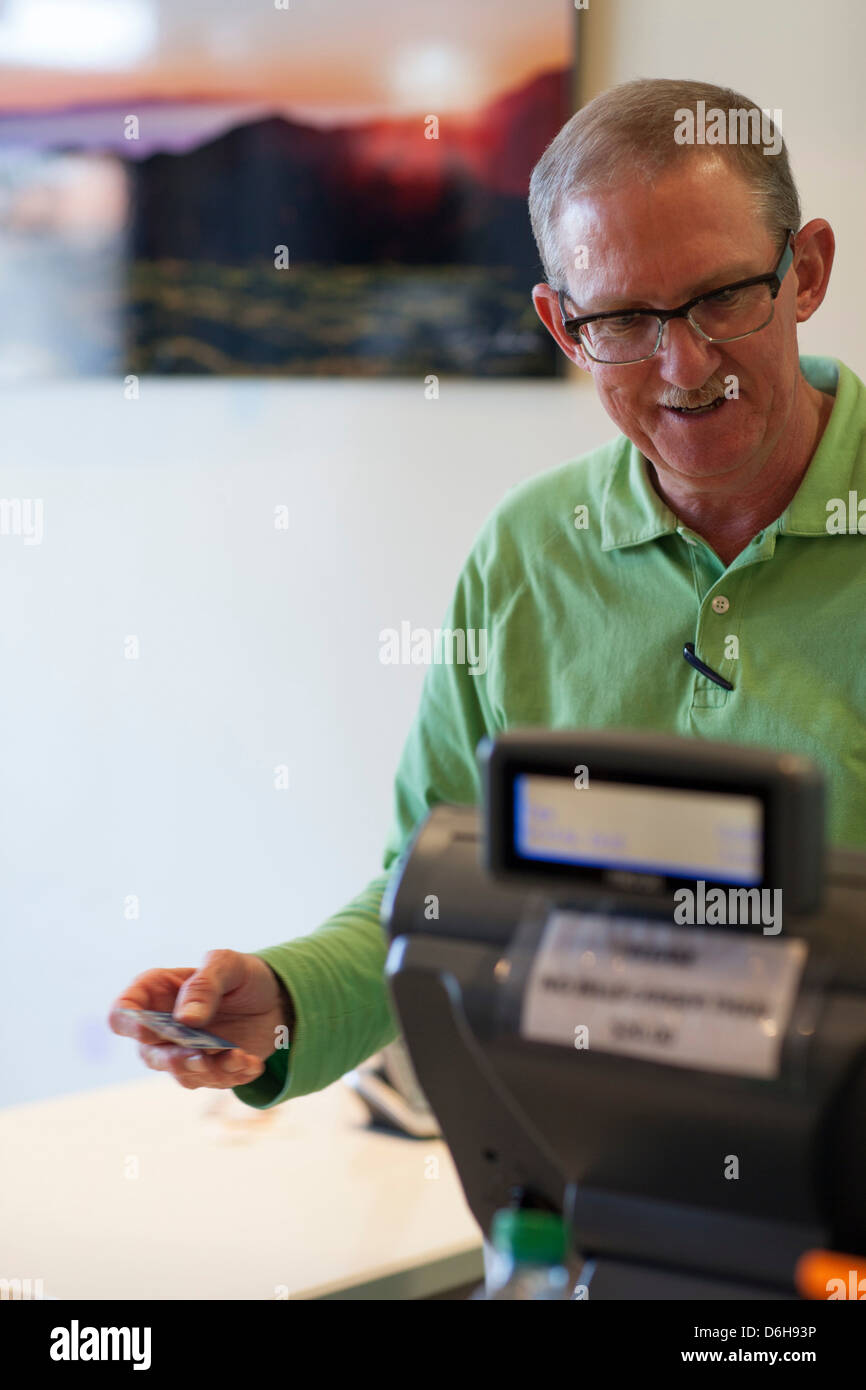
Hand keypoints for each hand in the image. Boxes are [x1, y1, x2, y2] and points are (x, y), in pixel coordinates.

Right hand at [108, 950, 289, 1089]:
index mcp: (155, 993)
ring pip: (181, 1073)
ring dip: (208, 1071)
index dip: (131, 1025)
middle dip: (175, 1059)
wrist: (276, 998)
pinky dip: (232, 1075)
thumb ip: (205, 984)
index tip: (153, 1030)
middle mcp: (163, 1027)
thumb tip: (185, 1019)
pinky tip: (251, 1062)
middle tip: (203, 1056)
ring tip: (237, 1057)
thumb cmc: (242, 974)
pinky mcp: (209, 1069)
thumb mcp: (228, 965)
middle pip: (149, 1054)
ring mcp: (184, 1051)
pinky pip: (213, 1081)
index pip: (122, 1014)